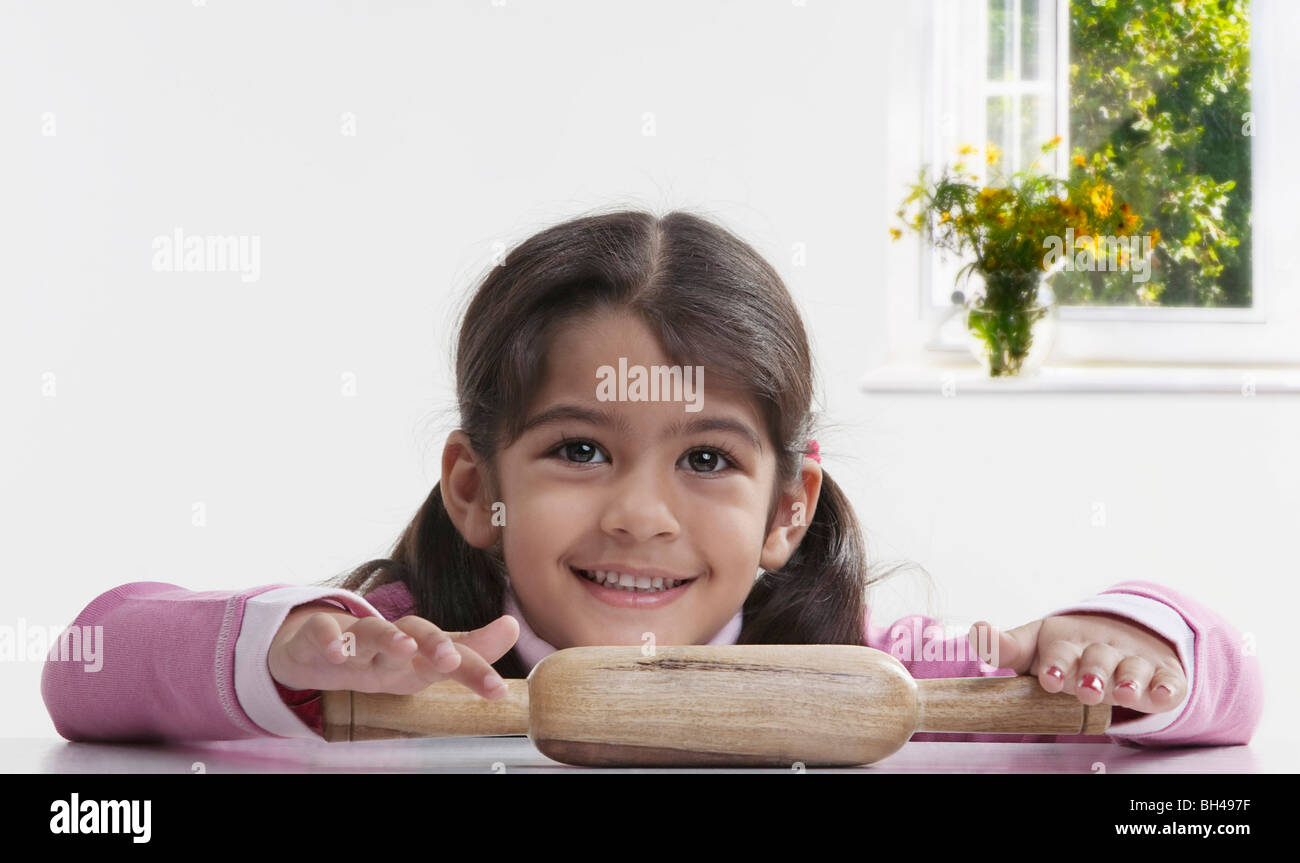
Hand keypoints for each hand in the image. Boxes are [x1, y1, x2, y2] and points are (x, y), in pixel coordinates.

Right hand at [268, 603, 519, 699]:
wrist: (316, 649)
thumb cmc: (383, 658)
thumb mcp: (423, 666)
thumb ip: (468, 652)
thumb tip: (514, 626)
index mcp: (419, 650)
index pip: (452, 652)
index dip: (475, 669)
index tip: (500, 689)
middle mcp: (391, 639)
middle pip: (415, 632)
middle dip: (433, 643)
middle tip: (449, 658)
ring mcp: (354, 636)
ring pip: (371, 631)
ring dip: (388, 636)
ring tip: (404, 647)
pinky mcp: (318, 636)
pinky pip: (322, 632)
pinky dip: (330, 640)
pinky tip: (338, 653)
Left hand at [966, 611, 1186, 712]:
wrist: (1120, 637)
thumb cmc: (1066, 651)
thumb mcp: (1034, 647)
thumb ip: (1006, 646)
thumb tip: (977, 631)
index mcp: (1066, 644)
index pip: (1058, 650)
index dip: (1054, 663)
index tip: (1048, 678)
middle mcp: (1100, 650)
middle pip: (1097, 660)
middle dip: (1092, 674)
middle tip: (1085, 691)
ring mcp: (1132, 662)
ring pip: (1132, 669)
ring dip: (1129, 680)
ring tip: (1124, 693)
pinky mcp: (1162, 676)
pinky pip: (1168, 681)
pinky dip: (1167, 688)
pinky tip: (1163, 695)